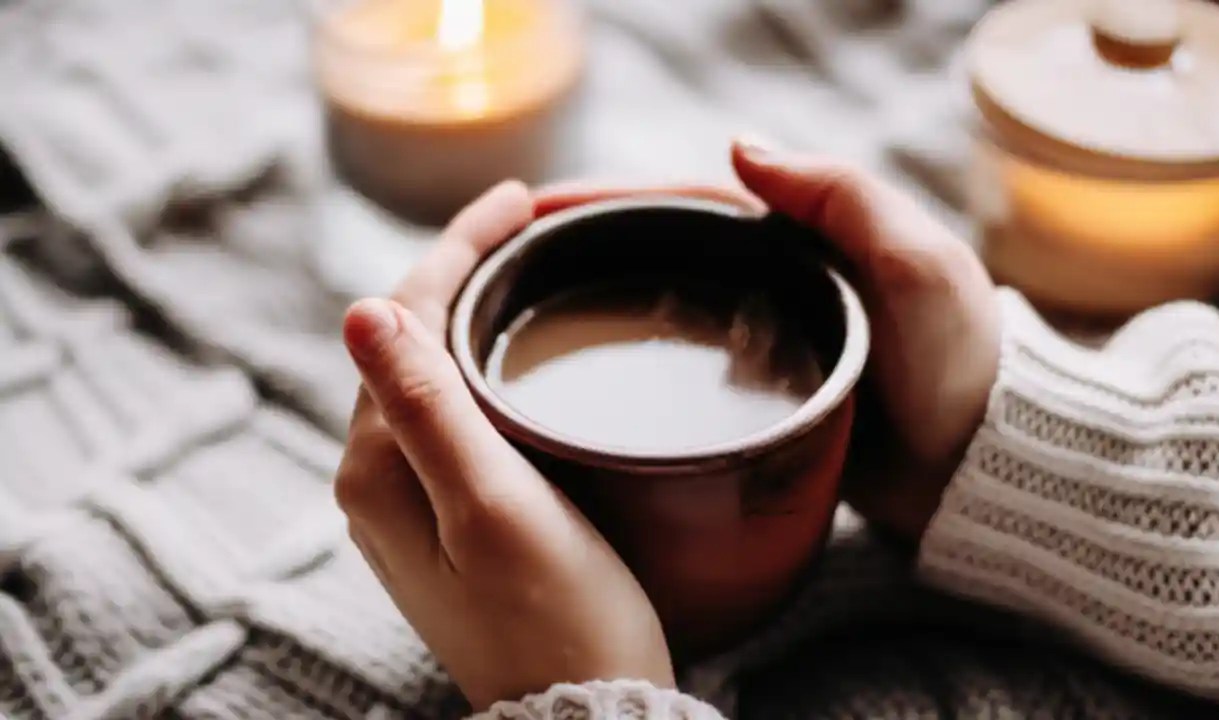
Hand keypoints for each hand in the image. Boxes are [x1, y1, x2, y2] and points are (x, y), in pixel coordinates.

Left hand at [334, 182, 673, 710]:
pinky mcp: (443, 518)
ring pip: (429, 373)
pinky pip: (448, 413)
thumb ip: (426, 407)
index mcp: (376, 464)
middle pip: (409, 338)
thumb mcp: (494, 506)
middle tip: (526, 216)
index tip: (519, 199)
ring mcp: (407, 499)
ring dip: (468, 310)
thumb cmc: (557, 616)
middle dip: (461, 267)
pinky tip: (512, 350)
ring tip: (522, 263)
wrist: (580, 711)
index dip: (458, 247)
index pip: (404, 319)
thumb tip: (359, 308)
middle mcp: (375, 477)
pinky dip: (479, 362)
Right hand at [534, 147, 1000, 543]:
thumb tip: (737, 146)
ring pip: (665, 311)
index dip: (611, 203)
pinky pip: (685, 370)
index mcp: (806, 236)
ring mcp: (766, 340)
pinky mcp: (762, 402)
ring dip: (600, 303)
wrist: (981, 471)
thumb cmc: (960, 366)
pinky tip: (588, 382)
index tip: (538, 212)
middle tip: (506, 266)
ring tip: (524, 316)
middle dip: (585, 250)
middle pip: (662, 253)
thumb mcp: (917, 265)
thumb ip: (841, 198)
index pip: (687, 204)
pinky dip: (636, 363)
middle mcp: (778, 281)